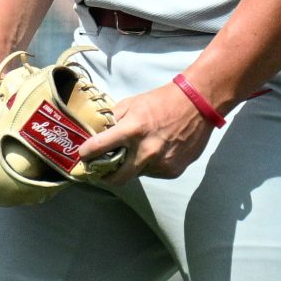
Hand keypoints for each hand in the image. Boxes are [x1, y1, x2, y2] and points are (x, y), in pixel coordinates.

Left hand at [75, 82, 214, 181]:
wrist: (197, 104)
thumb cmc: (161, 101)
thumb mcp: (132, 103)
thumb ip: (113, 120)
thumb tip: (96, 133)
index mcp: (132, 130)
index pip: (99, 148)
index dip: (86, 154)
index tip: (82, 156)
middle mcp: (146, 151)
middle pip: (116, 178)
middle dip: (105, 176)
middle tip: (102, 170)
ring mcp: (160, 163)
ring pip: (136, 175)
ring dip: (132, 167)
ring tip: (138, 152)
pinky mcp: (173, 170)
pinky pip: (153, 173)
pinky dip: (150, 166)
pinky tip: (156, 151)